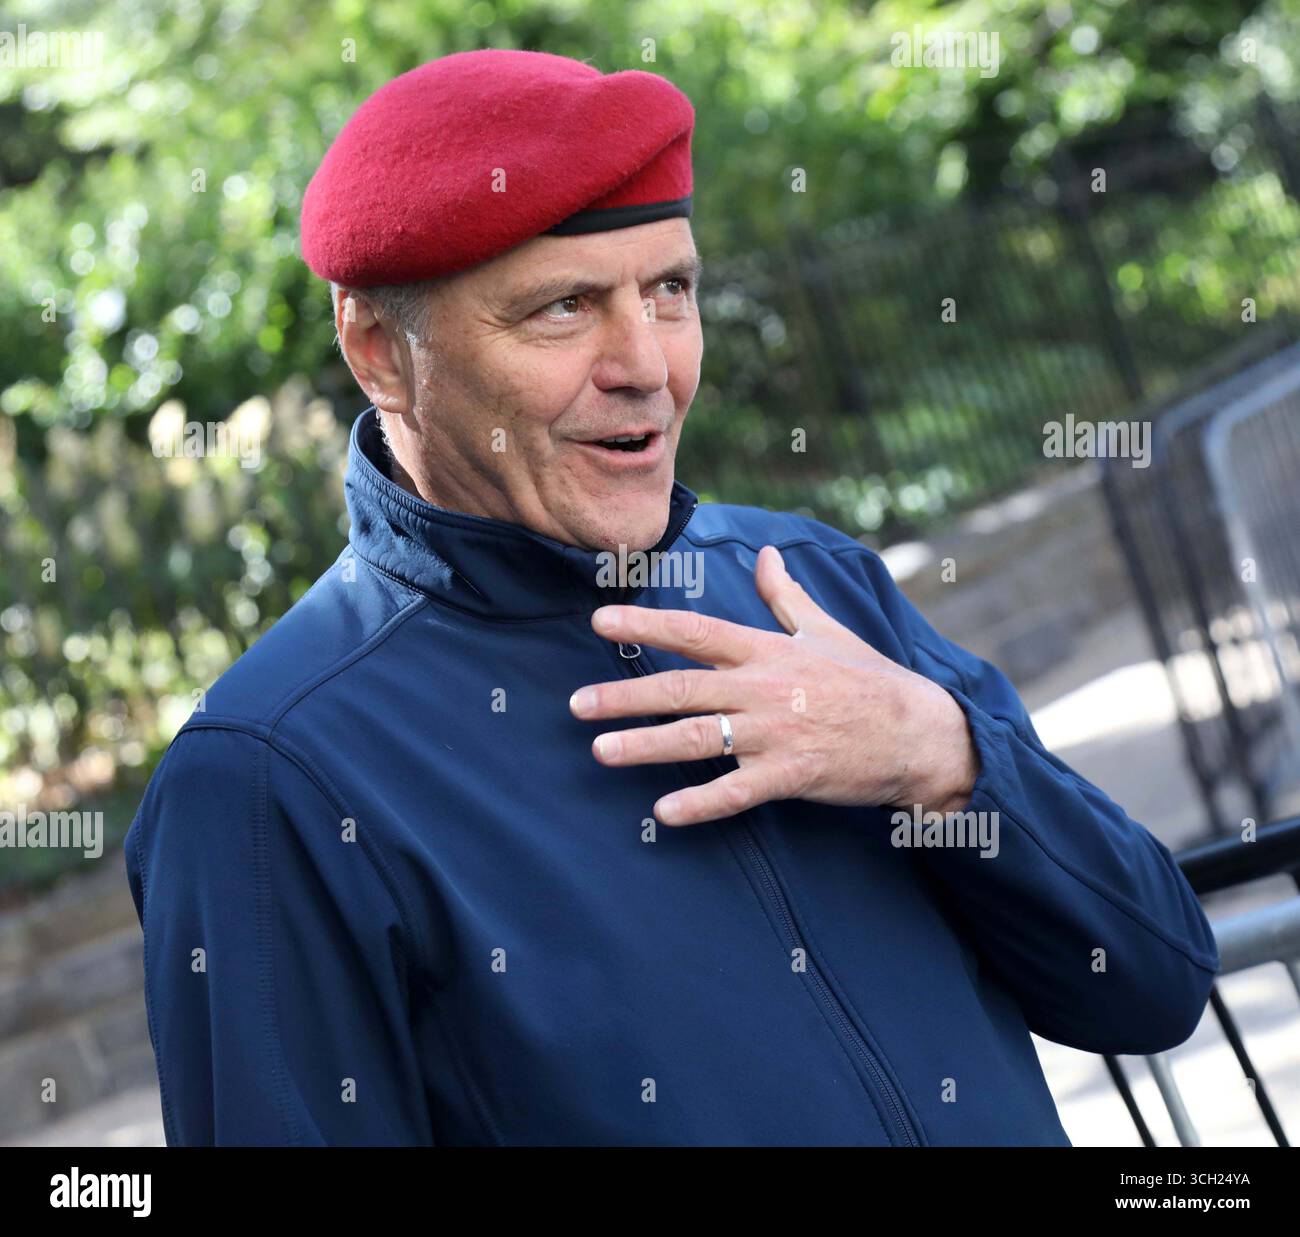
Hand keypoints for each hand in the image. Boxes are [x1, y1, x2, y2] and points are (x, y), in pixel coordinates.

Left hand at [568, 545, 978, 825]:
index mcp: (767, 651)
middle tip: (576, 704)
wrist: (920, 733)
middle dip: (625, 695)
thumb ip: (786, 595)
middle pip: (682, 688)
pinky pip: (738, 791)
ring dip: (646, 745)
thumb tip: (766, 553)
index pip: (695, 631)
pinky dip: (701, 803)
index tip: (599, 621)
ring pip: (700, 739)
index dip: (645, 624)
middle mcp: (764, 688)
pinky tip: (664, 812)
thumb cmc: (868, 679)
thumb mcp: (826, 629)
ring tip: (601, 751)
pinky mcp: (792, 775)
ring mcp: (777, 733)